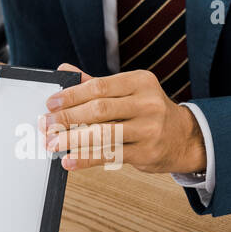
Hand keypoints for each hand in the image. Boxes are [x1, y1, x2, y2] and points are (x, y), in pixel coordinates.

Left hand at [41, 65, 205, 174]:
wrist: (184, 137)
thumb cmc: (149, 112)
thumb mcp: (128, 91)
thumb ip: (95, 82)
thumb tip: (63, 70)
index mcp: (140, 82)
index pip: (99, 86)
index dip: (72, 95)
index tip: (51, 104)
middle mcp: (147, 103)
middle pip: (100, 110)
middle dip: (68, 118)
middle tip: (46, 125)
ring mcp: (149, 129)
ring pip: (104, 134)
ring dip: (73, 139)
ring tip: (52, 144)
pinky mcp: (147, 153)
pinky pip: (110, 155)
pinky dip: (86, 159)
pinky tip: (69, 161)